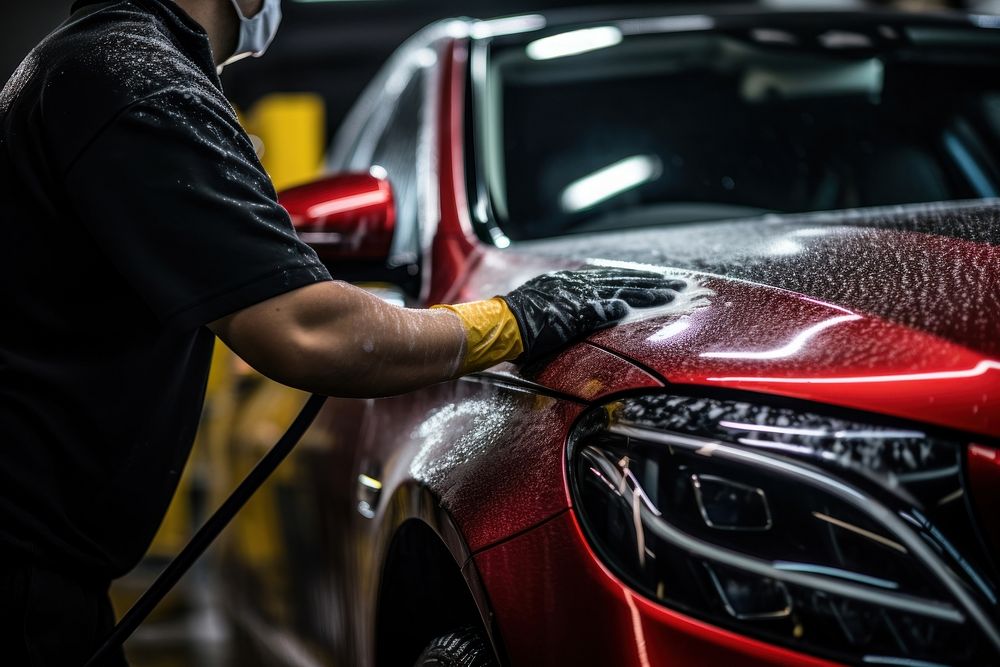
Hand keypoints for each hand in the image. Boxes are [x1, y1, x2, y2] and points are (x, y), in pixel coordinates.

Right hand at [501, 268, 684, 363]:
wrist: (500, 324)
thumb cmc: (520, 322)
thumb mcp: (551, 308)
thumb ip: (578, 309)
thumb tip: (604, 311)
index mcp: (571, 282)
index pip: (613, 278)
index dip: (638, 280)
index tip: (660, 282)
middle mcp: (575, 283)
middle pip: (622, 279)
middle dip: (653, 282)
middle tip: (680, 284)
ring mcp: (572, 296)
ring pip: (617, 290)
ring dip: (645, 292)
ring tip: (671, 294)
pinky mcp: (566, 311)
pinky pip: (595, 308)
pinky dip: (613, 308)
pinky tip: (633, 308)